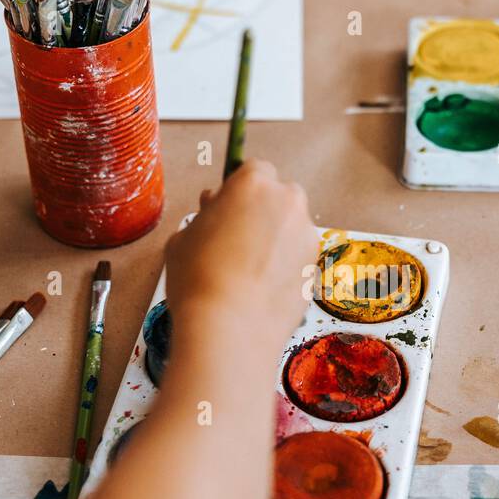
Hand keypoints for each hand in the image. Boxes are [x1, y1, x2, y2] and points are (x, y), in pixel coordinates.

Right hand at [164, 159, 314, 348]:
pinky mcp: (315, 268)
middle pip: (280, 196)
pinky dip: (285, 267)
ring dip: (276, 239)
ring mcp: (306, 236)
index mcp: (253, 183)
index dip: (239, 189)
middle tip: (236, 236)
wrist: (229, 328)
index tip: (228, 205)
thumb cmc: (200, 280)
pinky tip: (261, 288)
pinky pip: (298, 258)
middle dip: (263, 210)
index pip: (254, 169)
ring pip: (292, 228)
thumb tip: (214, 214)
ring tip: (247, 269)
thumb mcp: (184, 238)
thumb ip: (206, 217)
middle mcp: (287, 202)